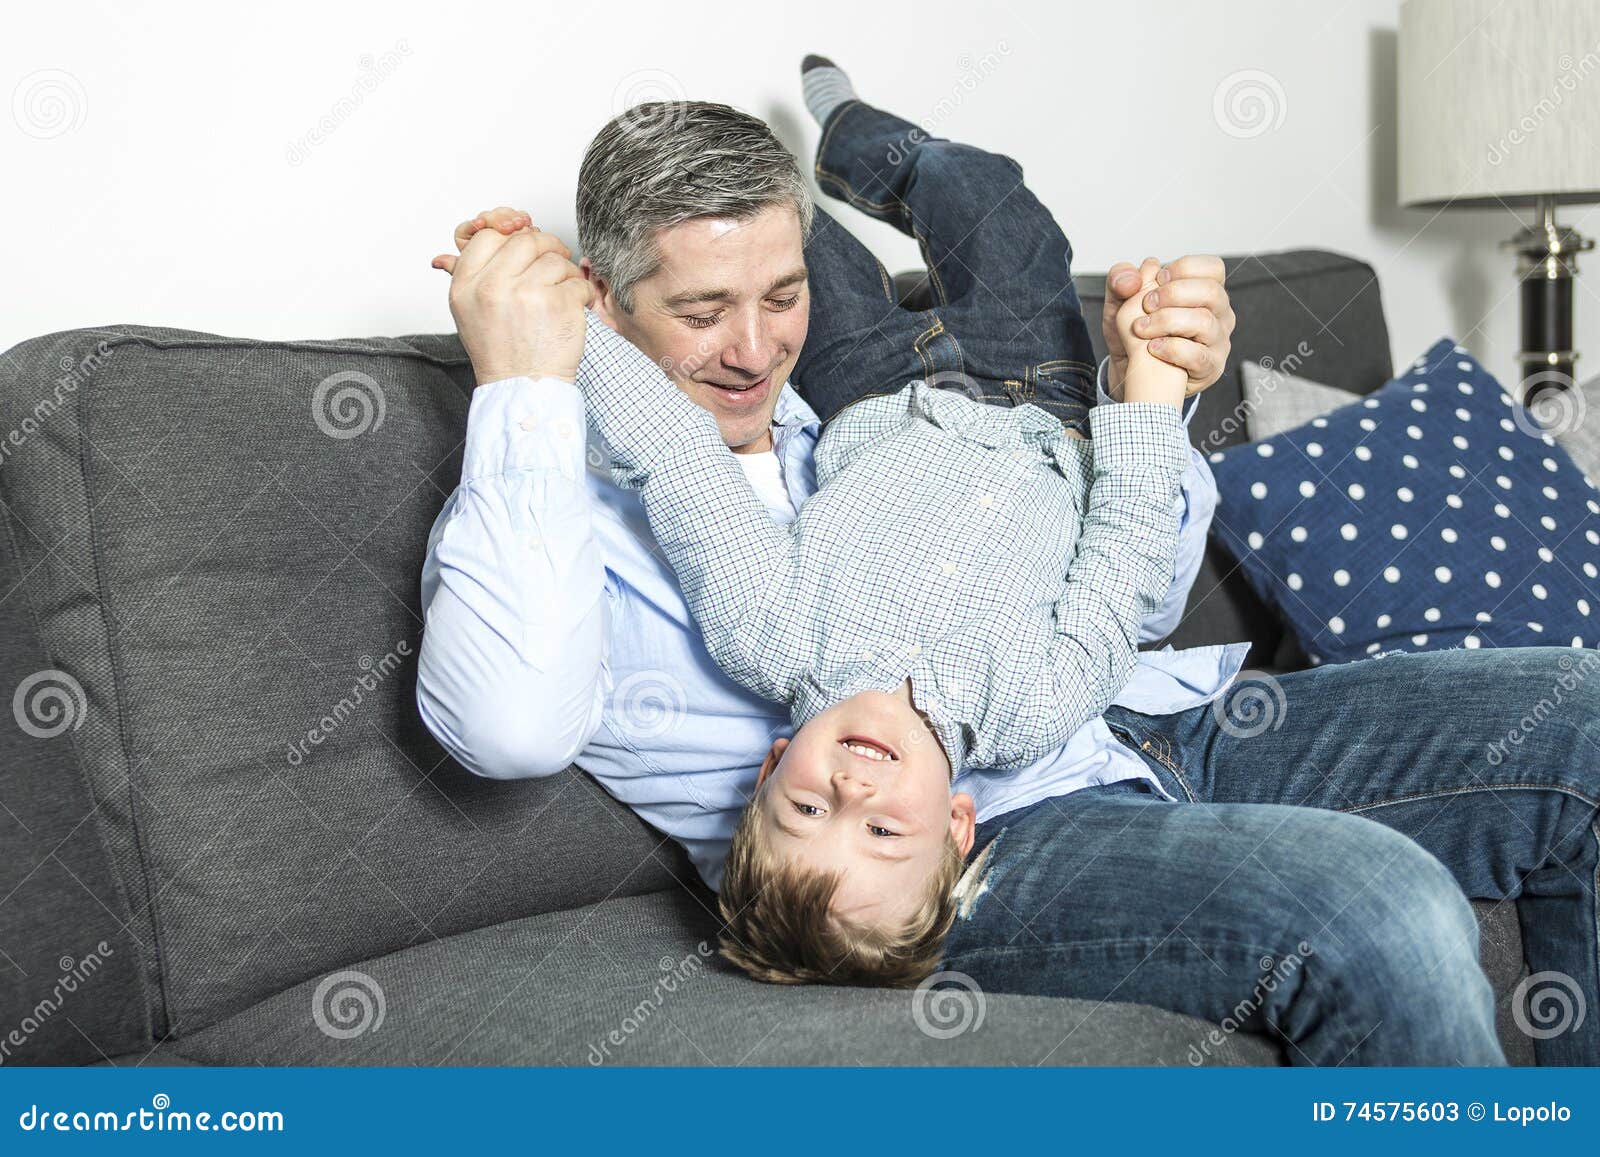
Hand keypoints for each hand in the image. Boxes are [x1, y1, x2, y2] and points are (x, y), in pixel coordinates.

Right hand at [431, 212, 592, 384]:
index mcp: (466, 285)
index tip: (524, 250)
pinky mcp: (558, 304)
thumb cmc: (500, 352)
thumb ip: (472, 273)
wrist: (522, 388)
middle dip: (545, 248)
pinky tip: (572, 308)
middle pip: (526, 241)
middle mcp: (493, 286)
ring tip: (560, 294)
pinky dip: (581, 294)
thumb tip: (473, 238)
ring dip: (565, 273)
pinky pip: (577, 282)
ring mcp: (527, 294)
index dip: (510, 238)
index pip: (489, 236)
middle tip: (553, 262)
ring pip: (555, 259)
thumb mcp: (468, 311)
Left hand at [1102, 254, 1234, 398]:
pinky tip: (1152, 348)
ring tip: (1142, 328)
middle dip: (1173, 293)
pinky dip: (1171, 349)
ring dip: (1166, 322)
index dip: (1184, 269)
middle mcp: (1218, 314)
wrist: (1131, 372)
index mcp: (1205, 291)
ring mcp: (1218, 341)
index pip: (1213, 268)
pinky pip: (1198, 355)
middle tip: (1147, 304)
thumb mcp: (1119, 302)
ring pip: (1204, 322)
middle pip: (1211, 292)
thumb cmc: (1135, 334)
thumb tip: (1146, 266)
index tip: (1157, 280)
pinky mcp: (1210, 367)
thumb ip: (1122, 279)